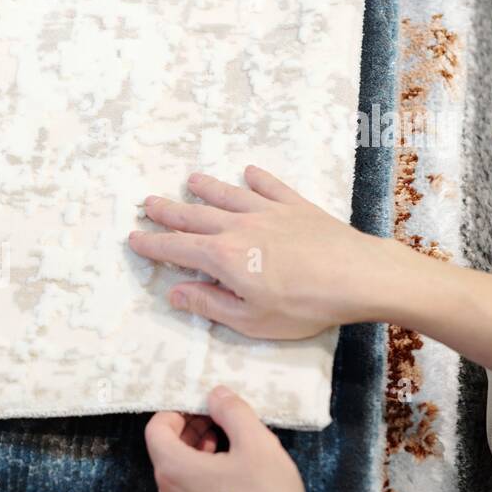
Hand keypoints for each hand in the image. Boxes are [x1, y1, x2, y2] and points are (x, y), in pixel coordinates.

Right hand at [128, 165, 404, 338]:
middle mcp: (239, 227)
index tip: (133, 238)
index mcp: (223, 257)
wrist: (358, 276)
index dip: (152, 244)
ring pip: (228, 196)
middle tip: (148, 203)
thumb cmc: (304, 306)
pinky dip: (257, 179)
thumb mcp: (250, 319)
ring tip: (189, 180)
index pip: (177, 248)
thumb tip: (174, 293)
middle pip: (195, 215)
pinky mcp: (296, 207)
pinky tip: (249, 172)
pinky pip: (271, 187)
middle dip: (168, 211)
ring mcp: (268, 212)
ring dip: (206, 188)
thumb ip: (209, 304)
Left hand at [146, 386, 317, 491]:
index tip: (204, 410)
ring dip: (197, 460)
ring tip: (230, 455)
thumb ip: (232, 411)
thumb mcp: (257, 443)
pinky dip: (202, 486)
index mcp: (174, 469)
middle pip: (165, 454)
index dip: (177, 413)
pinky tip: (235, 487)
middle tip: (221, 428)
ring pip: (178, 480)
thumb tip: (215, 395)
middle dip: (189, 434)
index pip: (156, 429)